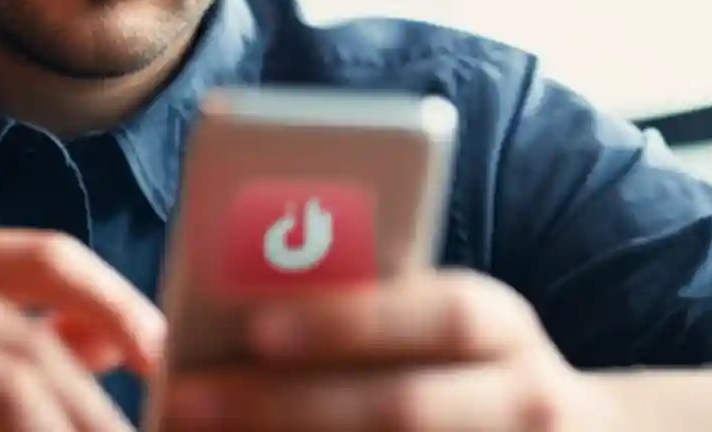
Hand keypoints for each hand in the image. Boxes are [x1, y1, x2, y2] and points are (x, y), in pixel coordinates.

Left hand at [160, 271, 608, 430]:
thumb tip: (240, 305)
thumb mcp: (445, 323)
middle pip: (403, 407)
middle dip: (285, 404)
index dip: (352, 320)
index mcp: (503, 328)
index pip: (442, 315)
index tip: (256, 326)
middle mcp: (525, 401)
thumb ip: (368, 304)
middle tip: (186, 399)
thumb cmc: (468, 364)